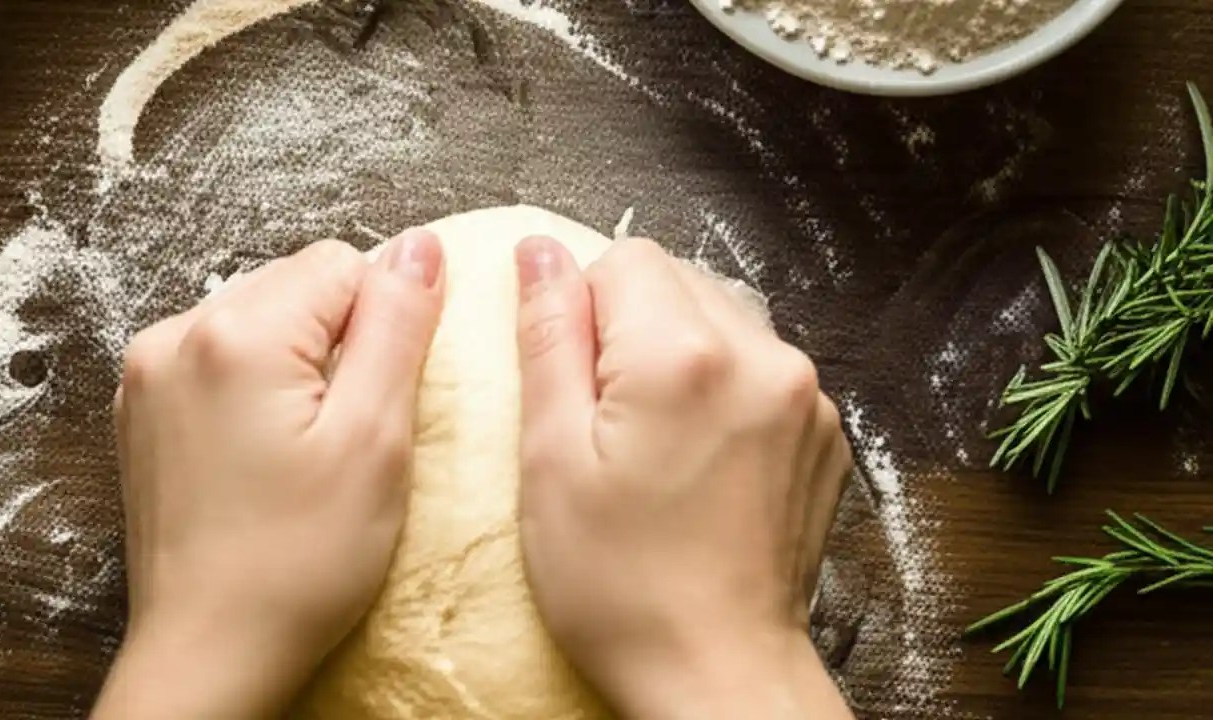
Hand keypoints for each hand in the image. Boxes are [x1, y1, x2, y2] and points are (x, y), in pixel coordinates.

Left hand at [94, 233, 444, 718]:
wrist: (211, 654)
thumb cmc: (301, 561)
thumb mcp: (376, 440)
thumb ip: (398, 326)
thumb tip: (420, 245)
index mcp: (235, 333)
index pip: (344, 263)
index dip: (382, 326)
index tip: (376, 400)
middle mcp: (174, 335)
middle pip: (296, 286)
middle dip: (336, 342)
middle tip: (344, 431)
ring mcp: (147, 373)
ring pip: (260, 319)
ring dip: (296, 365)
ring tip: (304, 448)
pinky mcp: (141, 409)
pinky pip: (220, 358)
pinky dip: (256, 388)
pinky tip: (267, 453)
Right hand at [514, 237, 853, 718]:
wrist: (716, 672)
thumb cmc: (618, 585)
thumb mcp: (550, 459)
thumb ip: (548, 336)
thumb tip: (538, 251)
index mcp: (684, 356)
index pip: (623, 260)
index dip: (584, 314)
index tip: (578, 387)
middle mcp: (762, 357)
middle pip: (678, 283)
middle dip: (633, 332)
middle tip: (612, 424)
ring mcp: (806, 394)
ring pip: (722, 320)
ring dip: (682, 358)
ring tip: (659, 446)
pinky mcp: (825, 429)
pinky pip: (762, 367)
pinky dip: (725, 392)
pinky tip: (701, 461)